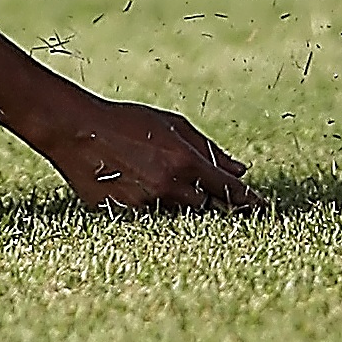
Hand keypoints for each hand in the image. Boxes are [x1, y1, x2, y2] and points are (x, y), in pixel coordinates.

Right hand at [38, 90, 256, 213]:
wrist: (77, 130)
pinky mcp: (127, 217)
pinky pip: (149, 219)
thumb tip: (240, 171)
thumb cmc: (126, 121)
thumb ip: (208, 148)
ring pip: (177, 215)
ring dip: (176, 204)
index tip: (264, 210)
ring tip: (153, 180)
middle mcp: (170, 187)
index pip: (228, 190)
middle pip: (205, 208)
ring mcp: (148, 205)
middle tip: (197, 192)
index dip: (248, 201)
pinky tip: (130, 185)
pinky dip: (149, 208)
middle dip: (207, 202)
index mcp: (185, 161)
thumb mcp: (170, 124)